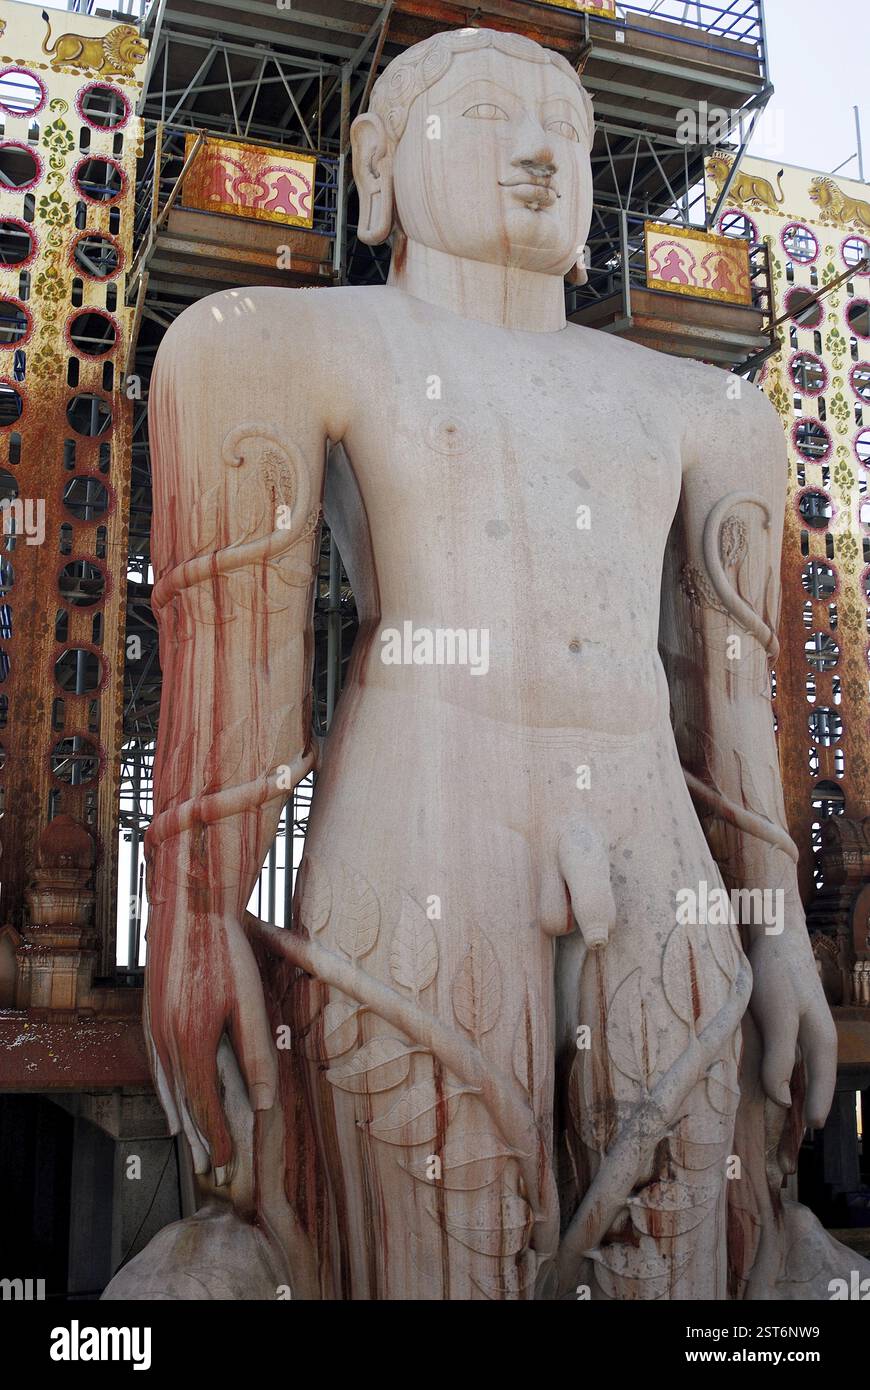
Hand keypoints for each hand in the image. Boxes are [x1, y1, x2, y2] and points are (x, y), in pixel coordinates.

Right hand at [144, 906, 277, 1180]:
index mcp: (192, 1041)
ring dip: (179, 1117)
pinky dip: (164, 1088)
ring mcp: (153, 1028)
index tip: (226, 1162)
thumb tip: (266, 1104)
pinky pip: (156, 1064)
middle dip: (198, 1136)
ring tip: (187, 1144)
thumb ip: (256, 1054)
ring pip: (165, 1086)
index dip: (216, 1136)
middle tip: (210, 1167)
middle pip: (182, 1102)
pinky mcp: (149, 1014)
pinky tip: (169, 1095)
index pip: (204, 1104)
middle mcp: (166, 1041)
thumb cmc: (225, 952)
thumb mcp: (249, 1002)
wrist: (188, 910)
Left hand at [748, 922, 836, 1129]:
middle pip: (810, 1086)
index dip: (815, 1115)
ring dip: (786, 1100)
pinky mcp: (783, 1020)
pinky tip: (760, 1086)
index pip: (822, 1088)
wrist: (772, 931)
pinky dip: (777, 1077)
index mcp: (822, 1041)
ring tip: (772, 1130)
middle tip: (785, 1154)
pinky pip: (783, 1058)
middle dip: (800, 1117)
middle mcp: (814, 1039)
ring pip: (796, 1073)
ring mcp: (800, 1029)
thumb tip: (783, 1101)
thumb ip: (781, 1058)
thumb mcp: (779, 1017)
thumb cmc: (777, 972)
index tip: (808, 1143)